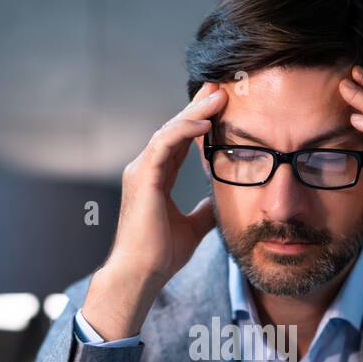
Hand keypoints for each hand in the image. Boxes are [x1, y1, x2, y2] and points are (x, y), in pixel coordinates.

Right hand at [82, 84, 225, 338]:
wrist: (142, 274)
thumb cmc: (160, 255)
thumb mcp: (192, 227)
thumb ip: (204, 211)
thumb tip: (220, 204)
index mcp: (156, 178)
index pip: (180, 141)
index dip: (199, 121)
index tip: (220, 105)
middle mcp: (145, 168)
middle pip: (175, 128)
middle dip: (197, 106)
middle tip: (219, 87)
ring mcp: (141, 170)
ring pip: (170, 130)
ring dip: (195, 111)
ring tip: (217, 96)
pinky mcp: (142, 177)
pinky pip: (165, 144)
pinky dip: (185, 130)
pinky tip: (205, 122)